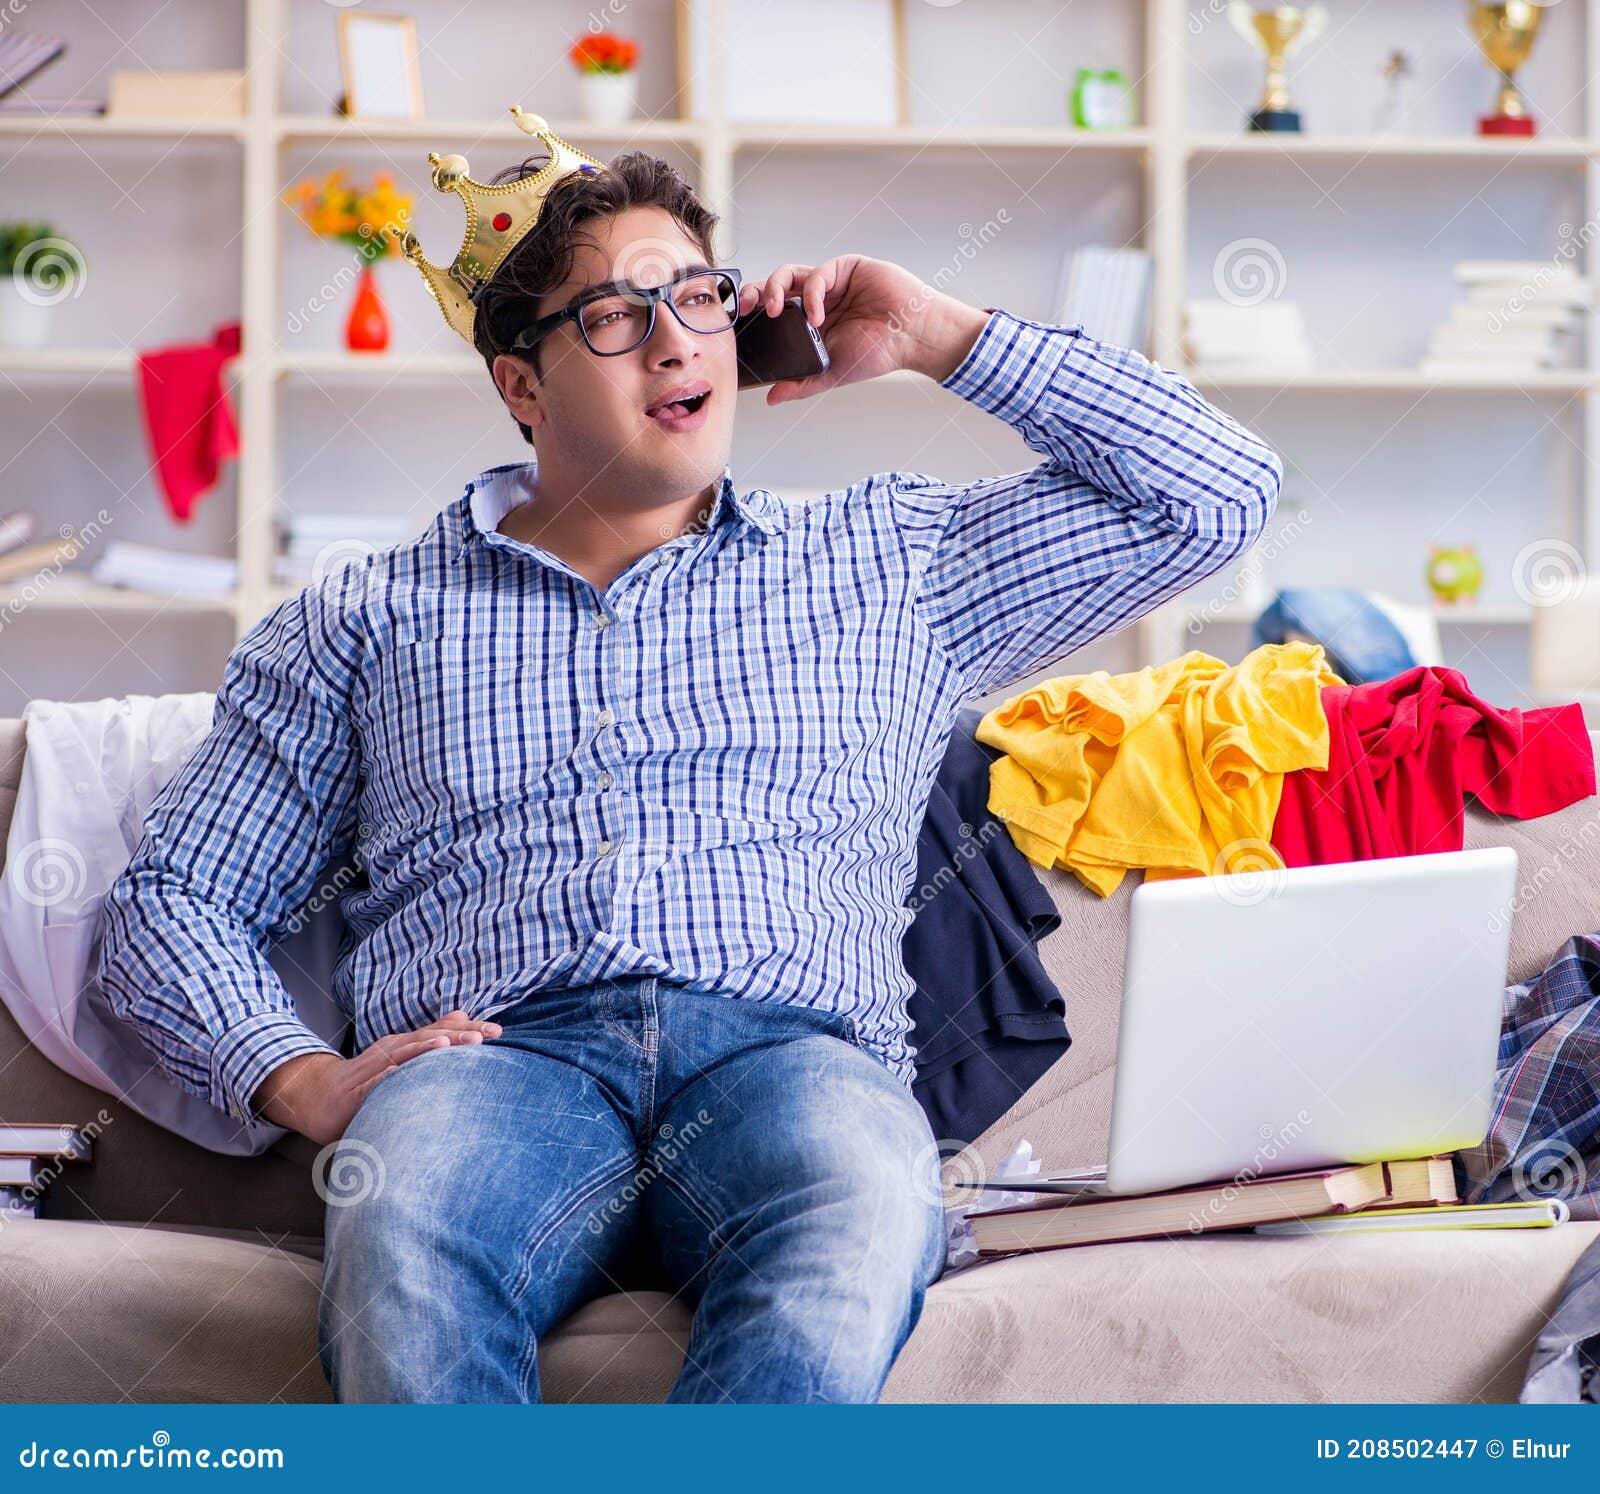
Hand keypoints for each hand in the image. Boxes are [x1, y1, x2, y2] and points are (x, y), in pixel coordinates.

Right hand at [251, 1008, 503, 1145]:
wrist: (316, 1096)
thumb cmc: (366, 1078)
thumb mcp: (403, 1054)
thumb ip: (433, 1037)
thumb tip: (464, 1015)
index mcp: (405, 1045)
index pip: (442, 1034)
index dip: (468, 1031)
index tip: (498, 1030)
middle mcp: (391, 1052)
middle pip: (426, 1040)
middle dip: (456, 1037)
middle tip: (484, 1035)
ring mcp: (372, 1070)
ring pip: (401, 1057)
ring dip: (423, 1050)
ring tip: (447, 1044)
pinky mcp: (354, 1093)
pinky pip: (371, 1085)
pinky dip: (386, 1078)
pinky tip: (398, 1075)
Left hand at [736, 255, 990, 404]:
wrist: (912, 337)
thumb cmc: (878, 353)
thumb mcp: (832, 373)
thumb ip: (802, 384)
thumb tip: (771, 398)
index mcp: (810, 321)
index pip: (773, 309)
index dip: (754, 310)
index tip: (741, 322)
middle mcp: (817, 299)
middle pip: (774, 286)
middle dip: (755, 292)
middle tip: (747, 307)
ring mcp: (831, 282)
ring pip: (789, 274)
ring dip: (776, 288)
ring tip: (776, 310)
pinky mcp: (846, 268)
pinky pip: (818, 275)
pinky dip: (812, 295)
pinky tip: (817, 316)